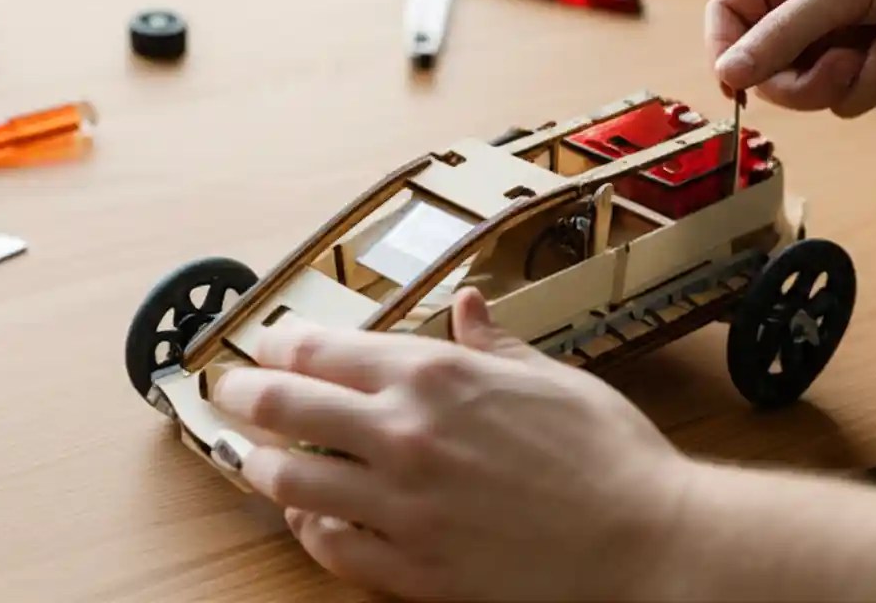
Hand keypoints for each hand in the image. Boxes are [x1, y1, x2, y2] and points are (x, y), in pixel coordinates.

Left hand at [210, 287, 695, 600]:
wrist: (646, 541)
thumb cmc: (607, 455)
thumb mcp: (549, 375)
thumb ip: (490, 343)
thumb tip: (465, 305)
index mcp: (436, 376)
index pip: (324, 349)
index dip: (281, 343)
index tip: (267, 343)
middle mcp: (404, 434)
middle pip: (286, 406)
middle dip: (245, 393)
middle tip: (228, 390)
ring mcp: (401, 505)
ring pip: (291, 481)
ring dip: (259, 464)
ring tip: (250, 456)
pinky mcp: (412, 568)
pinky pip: (332, 548)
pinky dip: (309, 531)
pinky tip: (308, 521)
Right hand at [706, 0, 875, 116]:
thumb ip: (781, 35)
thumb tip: (729, 74)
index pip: (726, 21)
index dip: (726, 56)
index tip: (738, 88)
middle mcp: (804, 8)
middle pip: (773, 76)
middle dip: (818, 81)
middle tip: (848, 63)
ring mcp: (842, 38)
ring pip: (826, 97)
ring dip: (873, 74)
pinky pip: (871, 102)